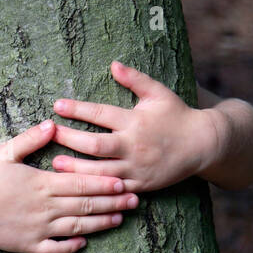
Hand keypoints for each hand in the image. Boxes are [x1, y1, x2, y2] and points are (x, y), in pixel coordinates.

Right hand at [0, 118, 139, 252]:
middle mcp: (46, 207)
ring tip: (119, 219)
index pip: (81, 182)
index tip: (124, 182)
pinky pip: (55, 249)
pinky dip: (71, 247)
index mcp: (43, 183)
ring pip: (77, 227)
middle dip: (112, 202)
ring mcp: (39, 228)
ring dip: (100, 223)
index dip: (105, 182)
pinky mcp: (29, 245)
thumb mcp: (5, 152)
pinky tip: (84, 243)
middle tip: (134, 200)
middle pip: (86, 205)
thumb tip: (52, 125)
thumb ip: (31, 139)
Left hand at [52, 61, 219, 192]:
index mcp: (135, 120)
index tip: (57, 105)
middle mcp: (133, 145)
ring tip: (55, 163)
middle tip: (50, 135)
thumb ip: (135, 79)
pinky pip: (113, 188)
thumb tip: (113, 64)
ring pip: (101, 170)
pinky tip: (78, 186)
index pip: (100, 113)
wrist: (201, 144)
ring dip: (76, 167)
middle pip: (95, 144)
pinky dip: (96, 187)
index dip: (77, 109)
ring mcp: (136, 167)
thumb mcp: (158, 93)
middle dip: (70, 139)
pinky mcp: (140, 183)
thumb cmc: (177, 115)